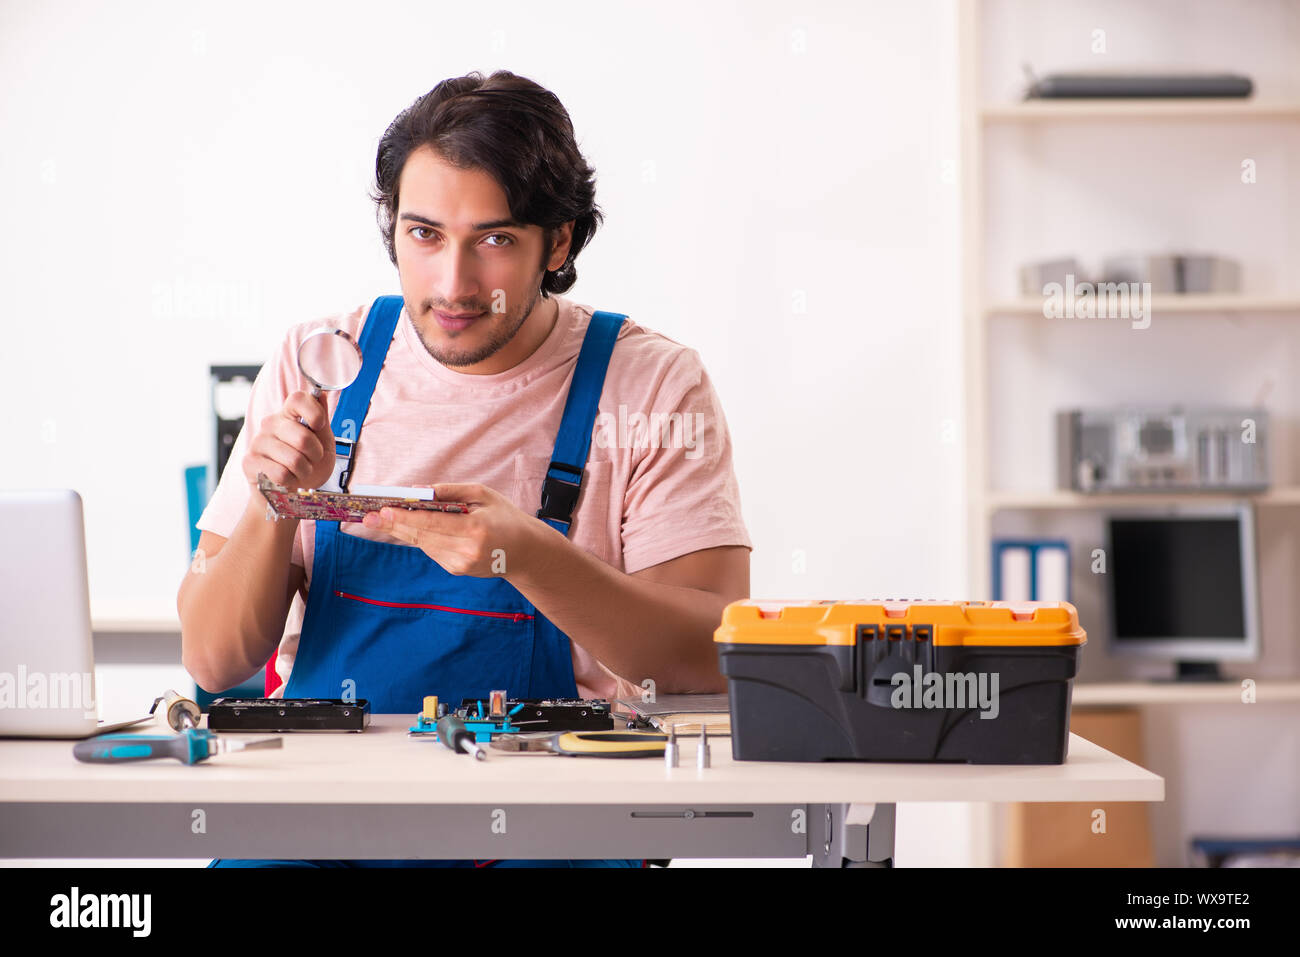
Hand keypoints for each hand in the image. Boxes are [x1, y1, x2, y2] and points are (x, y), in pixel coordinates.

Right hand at [243, 391, 336, 489]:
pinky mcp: (249, 461)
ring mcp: (258, 442)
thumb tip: (322, 394)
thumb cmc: (308, 463)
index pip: (298, 399)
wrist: (291, 492)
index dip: (314, 412)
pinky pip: (280, 473)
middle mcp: (270, 424)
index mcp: (288, 414)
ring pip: (294, 459)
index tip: (319, 427)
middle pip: (303, 437)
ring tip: (300, 470)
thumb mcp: (322, 441)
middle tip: (313, 459)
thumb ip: (321, 419)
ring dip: (304, 470)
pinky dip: (290, 481)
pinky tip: (287, 479)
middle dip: (316, 454)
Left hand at [360, 483, 548, 576]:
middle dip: (394, 525)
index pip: (432, 524)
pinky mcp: (456, 570)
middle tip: (368, 516)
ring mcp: (460, 564)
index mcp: (475, 530)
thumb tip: (421, 490)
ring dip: (403, 531)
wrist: (526, 553)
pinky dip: (421, 537)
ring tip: (382, 518)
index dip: (406, 518)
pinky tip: (411, 528)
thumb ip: (452, 491)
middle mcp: (466, 551)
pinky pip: (431, 550)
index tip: (384, 511)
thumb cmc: (506, 518)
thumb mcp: (484, 495)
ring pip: (423, 544)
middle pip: (421, 536)